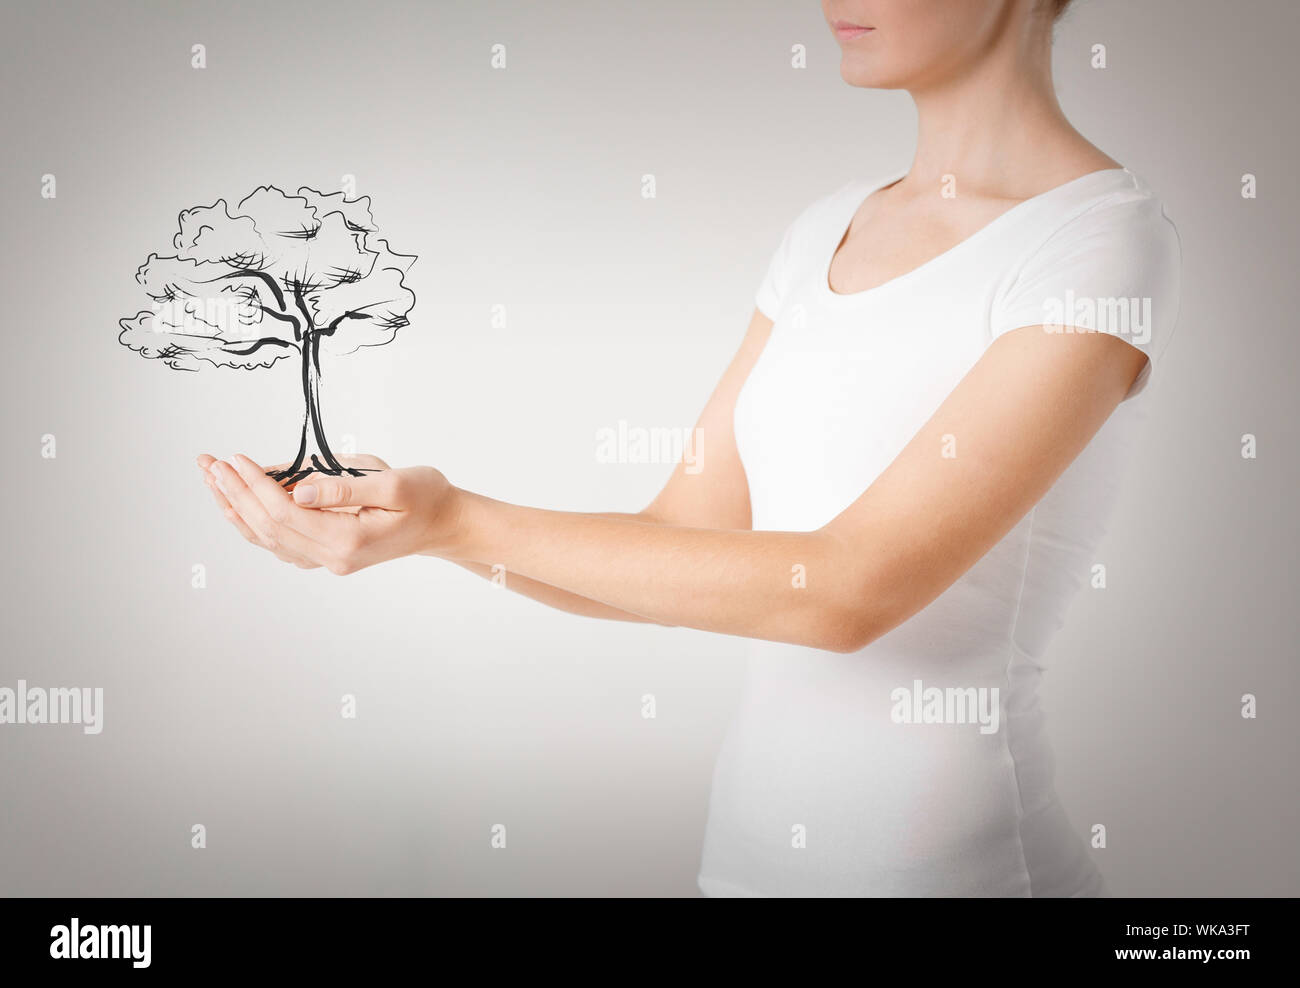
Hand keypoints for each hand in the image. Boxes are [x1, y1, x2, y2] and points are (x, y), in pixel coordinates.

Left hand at [197, 453, 461, 573]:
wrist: (445, 524)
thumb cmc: (427, 497)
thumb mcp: (394, 484)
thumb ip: (345, 488)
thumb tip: (298, 490)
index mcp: (348, 540)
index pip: (285, 513)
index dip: (255, 485)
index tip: (235, 458)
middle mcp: (333, 557)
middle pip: (268, 528)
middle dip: (235, 494)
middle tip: (208, 464)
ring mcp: (329, 560)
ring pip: (268, 538)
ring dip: (237, 508)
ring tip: (212, 480)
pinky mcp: (328, 553)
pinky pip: (280, 542)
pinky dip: (254, 522)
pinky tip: (238, 505)